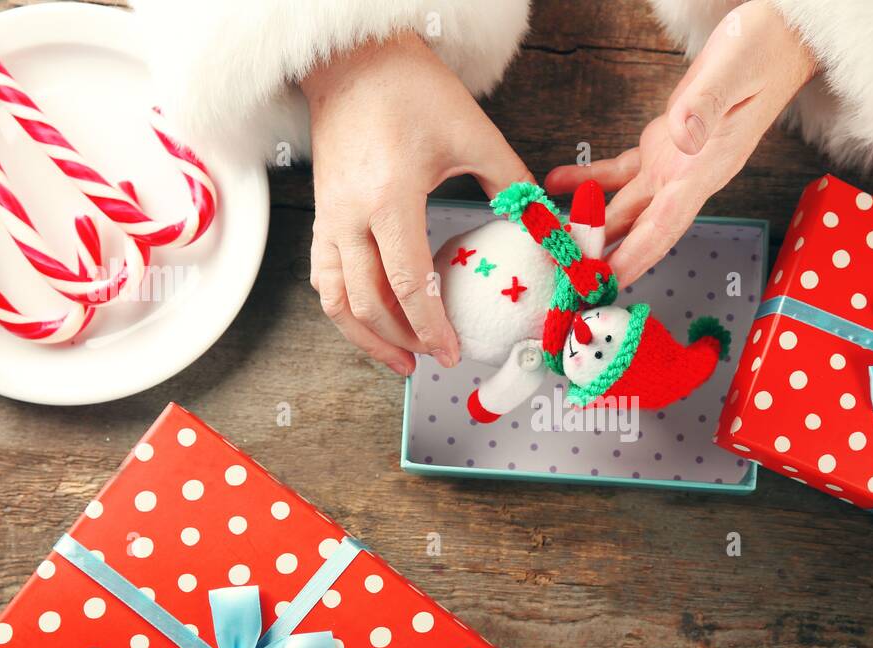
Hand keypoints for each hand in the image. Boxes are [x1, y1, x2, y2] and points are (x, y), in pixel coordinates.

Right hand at [302, 33, 531, 374]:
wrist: (354, 62)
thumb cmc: (414, 90)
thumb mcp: (475, 134)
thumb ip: (514, 186)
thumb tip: (552, 230)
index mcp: (389, 198)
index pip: (406, 283)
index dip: (430, 327)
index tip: (452, 353)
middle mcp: (348, 216)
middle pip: (367, 304)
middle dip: (403, 342)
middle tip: (436, 359)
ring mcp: (327, 219)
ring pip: (336, 300)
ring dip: (367, 338)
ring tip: (402, 361)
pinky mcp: (320, 217)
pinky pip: (325, 279)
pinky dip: (346, 311)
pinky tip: (373, 324)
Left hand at [545, 0, 815, 287]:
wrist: (777, 40)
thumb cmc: (763, 52)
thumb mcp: (734, 72)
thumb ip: (706, 104)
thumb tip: (682, 135)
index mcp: (707, 167)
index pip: (666, 224)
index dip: (637, 256)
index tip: (609, 282)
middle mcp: (689, 174)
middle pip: (642, 228)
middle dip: (608, 257)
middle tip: (572, 280)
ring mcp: (675, 162)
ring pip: (626, 207)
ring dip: (592, 227)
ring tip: (555, 244)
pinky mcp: (664, 144)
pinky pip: (620, 171)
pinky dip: (589, 180)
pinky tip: (561, 184)